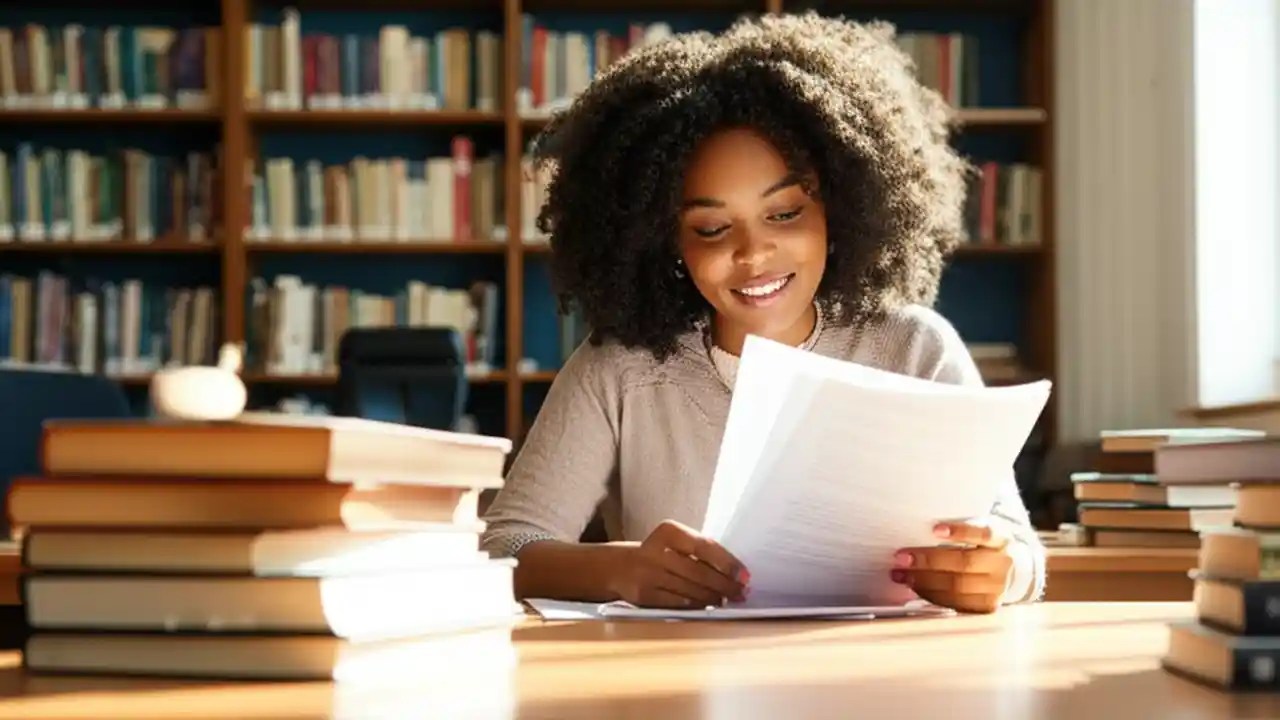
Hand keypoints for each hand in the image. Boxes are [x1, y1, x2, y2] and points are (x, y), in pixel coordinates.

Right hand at [608, 520, 749, 607]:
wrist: (619, 567)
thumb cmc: (658, 554)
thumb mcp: (674, 542)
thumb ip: (700, 551)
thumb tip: (735, 572)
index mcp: (669, 532)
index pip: (705, 547)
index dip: (727, 563)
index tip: (745, 576)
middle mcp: (657, 551)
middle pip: (699, 572)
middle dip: (725, 585)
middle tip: (741, 593)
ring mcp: (649, 574)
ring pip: (690, 590)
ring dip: (713, 598)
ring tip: (727, 600)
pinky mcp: (644, 595)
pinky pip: (677, 603)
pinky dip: (696, 606)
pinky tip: (707, 606)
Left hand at [891, 520, 1013, 613]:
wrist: (1006, 570)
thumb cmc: (982, 547)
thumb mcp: (977, 532)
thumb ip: (957, 531)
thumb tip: (917, 530)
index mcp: (1000, 540)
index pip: (983, 533)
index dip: (960, 532)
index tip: (935, 529)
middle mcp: (1001, 564)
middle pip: (964, 564)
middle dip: (929, 561)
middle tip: (901, 558)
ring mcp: (996, 588)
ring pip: (958, 588)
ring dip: (924, 581)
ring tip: (902, 575)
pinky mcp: (987, 606)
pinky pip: (956, 604)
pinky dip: (931, 595)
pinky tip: (915, 587)